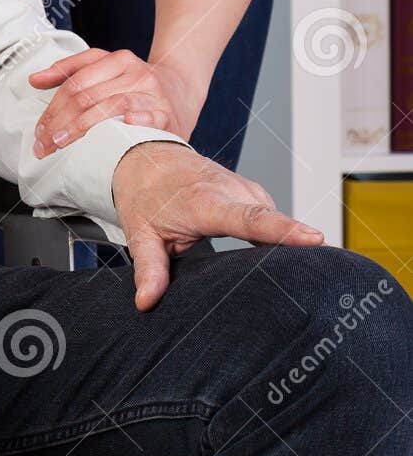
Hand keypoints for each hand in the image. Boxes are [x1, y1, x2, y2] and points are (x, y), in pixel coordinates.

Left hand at [29, 49, 202, 153]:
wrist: (182, 92)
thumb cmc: (135, 87)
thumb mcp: (104, 71)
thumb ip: (69, 72)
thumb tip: (34, 79)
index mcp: (117, 59)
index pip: (75, 82)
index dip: (53, 108)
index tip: (39, 131)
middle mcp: (134, 72)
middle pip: (87, 95)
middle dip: (60, 123)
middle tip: (43, 145)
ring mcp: (152, 92)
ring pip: (111, 105)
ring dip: (81, 127)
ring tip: (61, 143)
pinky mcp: (167, 113)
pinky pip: (148, 116)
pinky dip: (133, 120)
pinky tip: (119, 129)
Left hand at [110, 142, 323, 310]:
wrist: (147, 155)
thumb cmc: (145, 195)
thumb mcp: (140, 234)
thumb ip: (149, 268)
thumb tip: (146, 300)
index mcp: (206, 203)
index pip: (251, 218)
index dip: (284, 230)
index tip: (315, 239)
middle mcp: (232, 191)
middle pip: (274, 222)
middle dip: (297, 247)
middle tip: (315, 279)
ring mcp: (246, 189)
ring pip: (276, 221)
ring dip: (285, 245)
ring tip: (295, 273)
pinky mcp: (253, 192)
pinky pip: (273, 217)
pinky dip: (278, 235)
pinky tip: (280, 255)